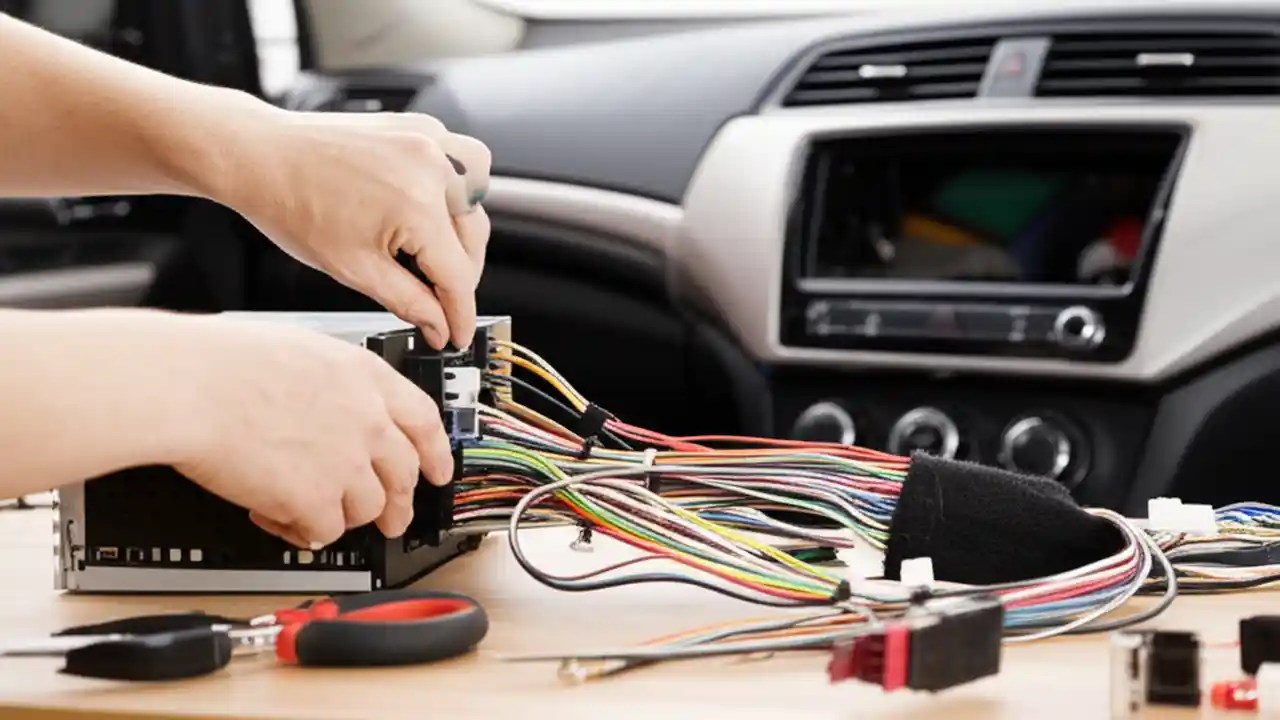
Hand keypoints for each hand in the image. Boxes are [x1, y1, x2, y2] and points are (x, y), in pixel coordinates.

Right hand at [164, 314, 453, 547]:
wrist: (192, 389)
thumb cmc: (224, 362)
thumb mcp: (304, 350)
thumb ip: (336, 384)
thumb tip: (337, 408)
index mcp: (367, 379)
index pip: (424, 422)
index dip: (436, 453)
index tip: (439, 471)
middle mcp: (367, 422)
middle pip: (403, 476)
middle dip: (398, 504)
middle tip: (390, 519)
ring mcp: (346, 464)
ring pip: (366, 509)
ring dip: (341, 516)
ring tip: (308, 512)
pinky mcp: (316, 501)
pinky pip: (323, 533)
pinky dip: (299, 531)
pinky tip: (274, 516)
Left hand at [217, 108, 491, 350]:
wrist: (262, 154)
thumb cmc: (292, 203)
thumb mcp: (354, 269)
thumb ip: (409, 302)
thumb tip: (440, 326)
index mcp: (417, 205)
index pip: (458, 276)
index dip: (460, 315)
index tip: (458, 335)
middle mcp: (433, 167)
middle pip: (473, 242)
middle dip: (458, 279)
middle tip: (436, 304)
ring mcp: (430, 141)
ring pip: (477, 202)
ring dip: (464, 234)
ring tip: (435, 256)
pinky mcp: (422, 128)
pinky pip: (461, 165)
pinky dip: (455, 194)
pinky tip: (431, 211)